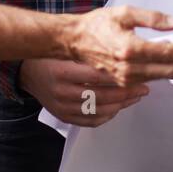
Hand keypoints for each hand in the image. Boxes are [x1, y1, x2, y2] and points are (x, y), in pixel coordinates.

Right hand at [20, 58, 150, 126]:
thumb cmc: (50, 57)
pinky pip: (91, 121)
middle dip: (127, 93)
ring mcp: (63, 107)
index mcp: (63, 72)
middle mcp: (62, 92)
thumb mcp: (68, 50)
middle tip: (143, 88)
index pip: (99, 77)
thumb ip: (92, 54)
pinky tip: (118, 107)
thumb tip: (123, 57)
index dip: (122, 77)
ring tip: (134, 97)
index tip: (138, 75)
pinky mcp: (64, 117)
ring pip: (99, 111)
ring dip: (121, 105)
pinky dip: (108, 116)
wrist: (29, 73)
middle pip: (102, 96)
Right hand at [63, 6, 172, 85]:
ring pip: (161, 76)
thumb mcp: (125, 13)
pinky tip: (169, 62)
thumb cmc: (96, 25)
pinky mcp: (124, 82)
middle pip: (169, 70)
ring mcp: (126, 78)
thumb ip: (152, 18)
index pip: (169, 52)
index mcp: (130, 49)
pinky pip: (150, 79)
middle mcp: (129, 68)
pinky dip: (163, 71)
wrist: (74, 40)